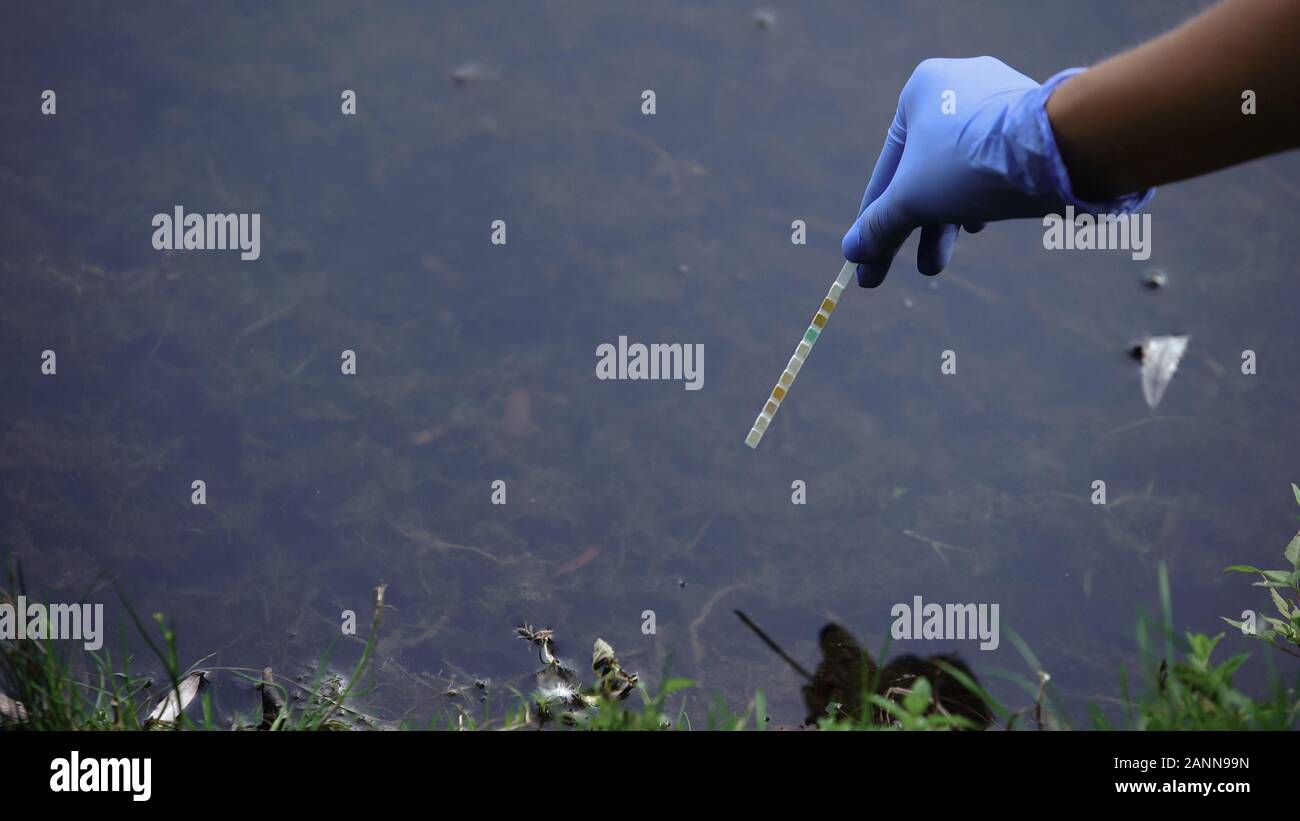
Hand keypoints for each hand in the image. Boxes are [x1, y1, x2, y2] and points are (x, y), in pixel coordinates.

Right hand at [841, 57, 1152, 286]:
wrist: (1057, 150)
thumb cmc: (970, 165)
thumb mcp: (911, 200)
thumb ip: (879, 225)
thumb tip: (852, 254)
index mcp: (921, 88)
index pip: (889, 165)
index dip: (875, 218)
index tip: (867, 258)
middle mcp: (959, 84)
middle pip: (926, 172)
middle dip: (915, 229)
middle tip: (903, 271)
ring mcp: (1000, 100)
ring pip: (960, 172)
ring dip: (945, 223)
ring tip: (936, 266)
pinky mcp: (1033, 121)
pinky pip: (993, 166)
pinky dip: (979, 199)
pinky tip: (979, 226)